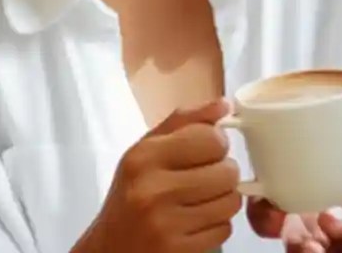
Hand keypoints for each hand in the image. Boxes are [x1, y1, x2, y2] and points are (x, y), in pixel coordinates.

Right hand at [77, 100, 240, 252]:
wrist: (110, 247)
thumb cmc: (131, 194)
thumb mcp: (146, 150)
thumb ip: (185, 122)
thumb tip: (223, 104)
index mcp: (144, 157)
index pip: (211, 138)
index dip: (216, 144)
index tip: (206, 151)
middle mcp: (153, 189)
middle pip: (227, 171)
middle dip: (223, 173)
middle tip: (205, 178)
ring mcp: (166, 224)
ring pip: (231, 202)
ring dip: (223, 200)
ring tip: (201, 200)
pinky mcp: (178, 250)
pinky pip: (224, 229)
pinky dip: (216, 225)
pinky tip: (196, 222)